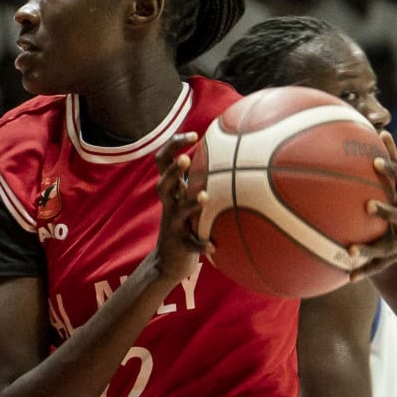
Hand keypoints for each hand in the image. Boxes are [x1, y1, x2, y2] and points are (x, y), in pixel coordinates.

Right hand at [155, 134, 212, 283]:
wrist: (170, 261)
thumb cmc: (188, 223)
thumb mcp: (190, 198)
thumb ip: (203, 177)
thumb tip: (233, 152)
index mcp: (173, 190)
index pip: (164, 161)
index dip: (174, 145)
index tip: (194, 134)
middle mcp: (170, 205)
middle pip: (163, 183)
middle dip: (172, 171)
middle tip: (184, 159)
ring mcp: (174, 225)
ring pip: (177, 211)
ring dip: (190, 203)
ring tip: (204, 197)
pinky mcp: (181, 245)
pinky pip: (190, 244)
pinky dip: (201, 244)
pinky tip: (213, 246)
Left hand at [348, 133, 396, 277]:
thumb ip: (392, 164)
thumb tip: (380, 130)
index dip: (393, 169)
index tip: (376, 160)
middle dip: (387, 210)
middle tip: (367, 205)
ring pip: (388, 245)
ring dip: (371, 247)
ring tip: (352, 249)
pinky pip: (380, 266)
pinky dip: (365, 270)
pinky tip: (348, 277)